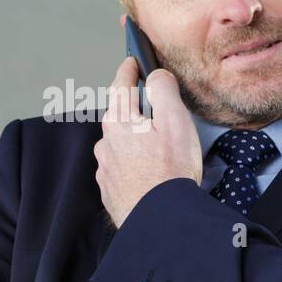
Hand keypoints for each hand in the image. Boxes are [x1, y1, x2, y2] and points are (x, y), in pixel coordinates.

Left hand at [95, 54, 201, 227]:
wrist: (160, 220)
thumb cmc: (170, 171)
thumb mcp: (175, 121)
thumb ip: (163, 91)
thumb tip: (156, 75)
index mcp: (120, 121)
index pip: (121, 85)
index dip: (129, 70)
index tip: (133, 60)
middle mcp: (106, 142)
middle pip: (119, 116)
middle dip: (134, 109)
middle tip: (155, 110)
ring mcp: (106, 168)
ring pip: (118, 144)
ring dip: (133, 140)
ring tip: (157, 149)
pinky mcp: (110, 190)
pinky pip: (120, 169)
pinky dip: (132, 165)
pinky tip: (148, 173)